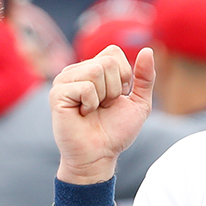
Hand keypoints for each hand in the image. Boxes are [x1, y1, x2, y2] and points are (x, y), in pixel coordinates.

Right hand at [50, 45, 155, 184]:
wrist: (99, 156)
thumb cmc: (115, 132)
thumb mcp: (139, 103)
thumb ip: (145, 78)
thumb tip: (148, 50)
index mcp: (92, 69)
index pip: (114, 52)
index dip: (124, 76)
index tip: (116, 98)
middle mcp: (76, 71)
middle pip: (108, 61)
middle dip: (115, 89)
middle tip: (103, 107)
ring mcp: (64, 80)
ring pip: (97, 70)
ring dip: (103, 97)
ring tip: (92, 110)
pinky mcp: (57, 93)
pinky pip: (85, 87)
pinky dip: (91, 104)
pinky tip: (82, 114)